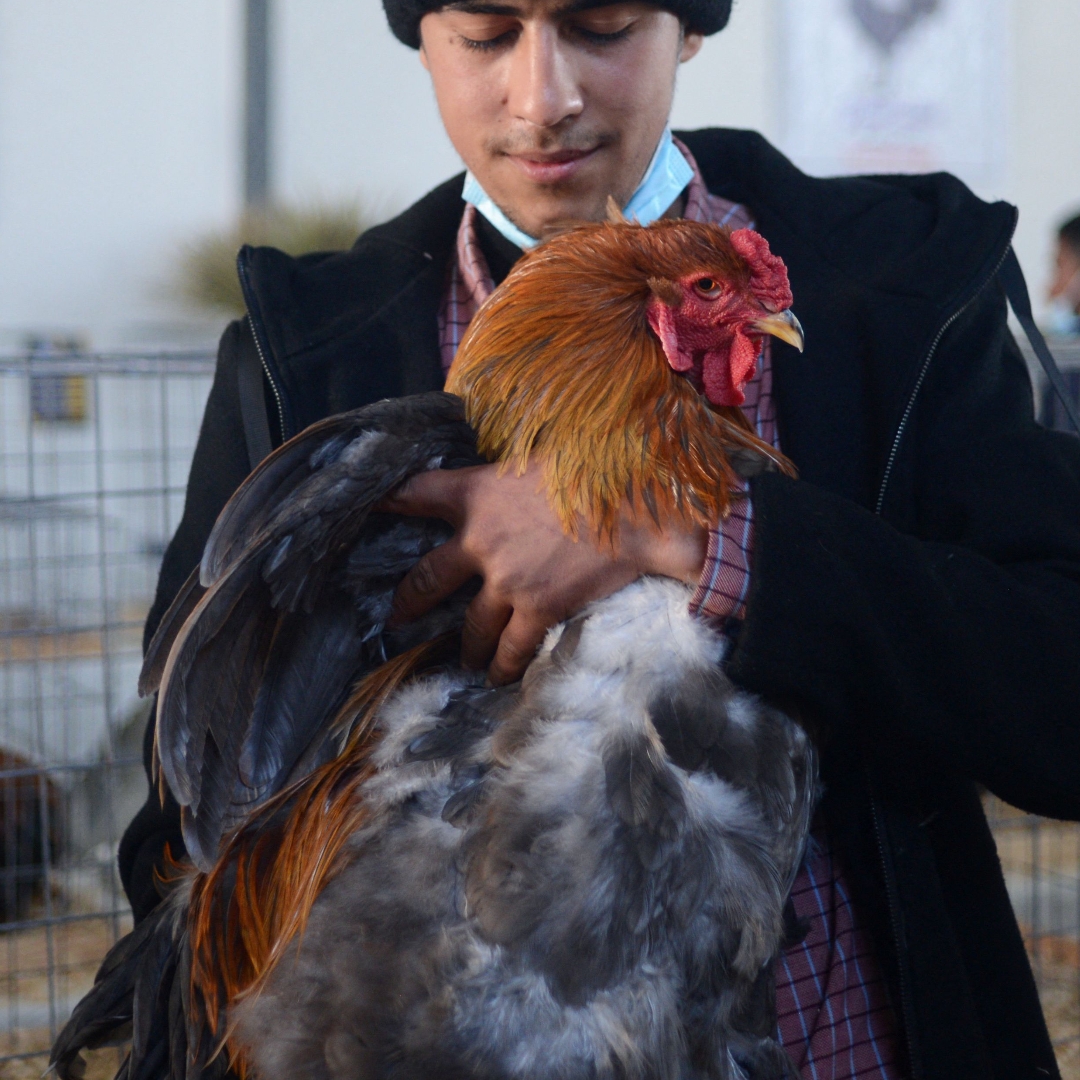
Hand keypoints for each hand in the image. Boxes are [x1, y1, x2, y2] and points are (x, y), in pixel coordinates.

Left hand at [383, 460, 706, 684]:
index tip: (370, 506)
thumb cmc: (597, 470)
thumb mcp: (541, 461)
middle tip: (398, 616)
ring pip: (471, 625)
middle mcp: (481, 541)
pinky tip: (497, 677)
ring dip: (465, 646)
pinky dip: (502, 666)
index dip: (389, 501)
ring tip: (462, 660)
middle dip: (410, 601)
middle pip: (428, 578)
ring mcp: (507, 581)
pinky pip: (511, 649)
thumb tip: (514, 487)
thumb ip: (512, 482)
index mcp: (478, 495)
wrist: (636, 507)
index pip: (417, 493)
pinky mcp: (537, 609)